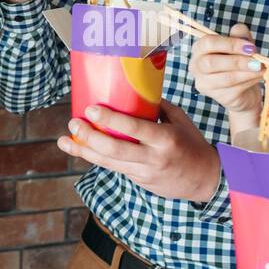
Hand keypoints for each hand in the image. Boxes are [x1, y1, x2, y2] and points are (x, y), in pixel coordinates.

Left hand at [58, 102, 221, 202]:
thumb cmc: (191, 144)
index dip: (111, 119)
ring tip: (64, 140)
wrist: (205, 180)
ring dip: (83, 151)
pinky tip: (79, 148)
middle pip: (114, 149)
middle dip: (89, 136)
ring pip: (107, 162)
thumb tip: (133, 87)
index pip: (135, 128)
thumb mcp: (180, 121)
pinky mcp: (138, 180)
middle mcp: (153, 157)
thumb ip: (157, 107)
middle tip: (73, 122)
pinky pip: (112, 167)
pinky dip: (94, 157)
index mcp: (166, 139)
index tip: (91, 109)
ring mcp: (144, 172)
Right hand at [192, 23, 263, 119]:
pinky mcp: (218, 97)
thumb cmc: (240, 63)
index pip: (208, 43)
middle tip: (257, 61)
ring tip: (262, 68)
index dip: (230, 44)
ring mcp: (205, 84)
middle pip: (210, 63)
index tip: (250, 47)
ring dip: (247, 72)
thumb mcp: (242, 46)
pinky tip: (258, 77)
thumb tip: (238, 29)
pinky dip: (250, 82)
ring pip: (225, 78)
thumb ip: (240, 35)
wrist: (245, 90)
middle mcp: (197, 67)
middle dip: (237, 61)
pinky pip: (234, 89)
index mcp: (200, 50)